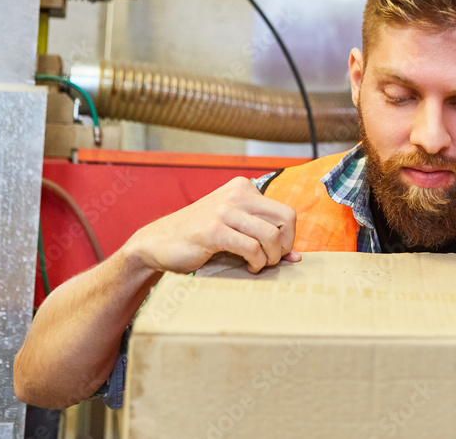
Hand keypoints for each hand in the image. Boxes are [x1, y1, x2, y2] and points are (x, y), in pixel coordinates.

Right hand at [124, 177, 300, 274]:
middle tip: (271, 260)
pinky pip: (251, 248)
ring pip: (270, 235)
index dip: (289, 236)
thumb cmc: (201, 237)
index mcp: (243, 188)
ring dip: (270, 258)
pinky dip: (256, 263)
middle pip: (285, 219)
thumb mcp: (236, 230)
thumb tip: (297, 257)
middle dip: (284, 246)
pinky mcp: (213, 230)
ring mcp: (224, 210)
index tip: (278, 252)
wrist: (159, 242)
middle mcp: (236, 194)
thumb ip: (265, 237)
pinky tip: (248, 267)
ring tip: (258, 265)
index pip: (286, 211)